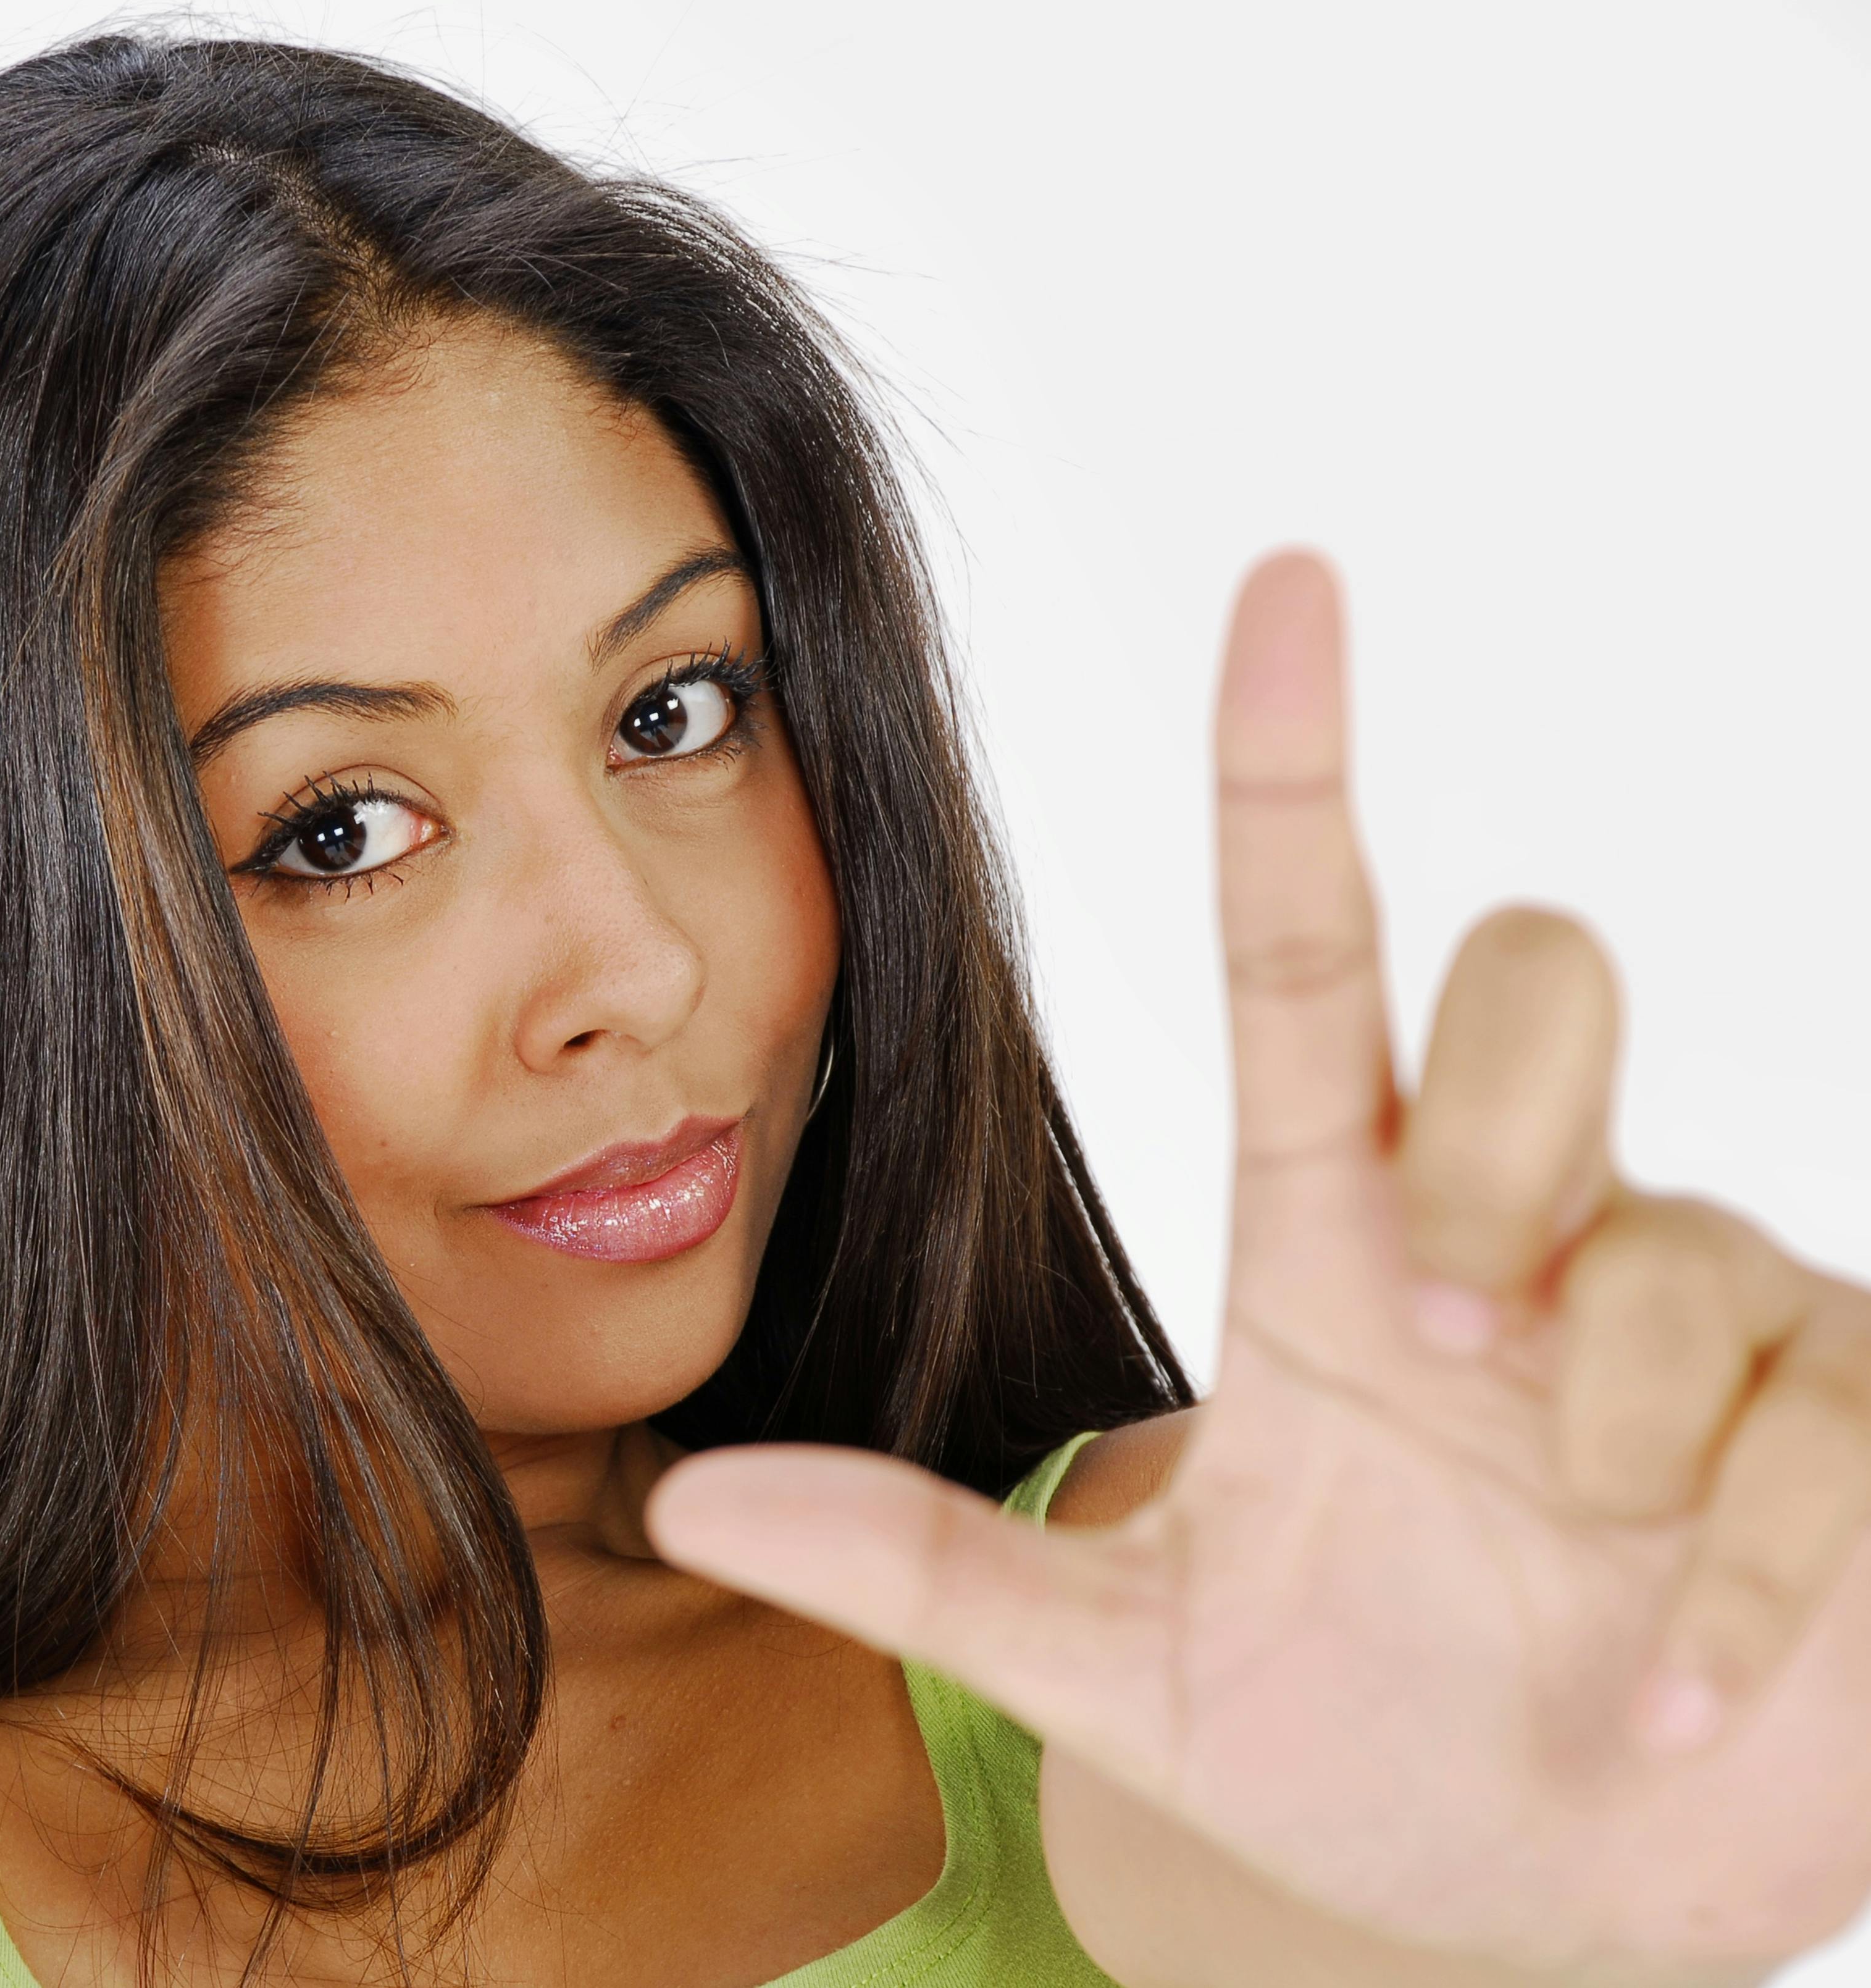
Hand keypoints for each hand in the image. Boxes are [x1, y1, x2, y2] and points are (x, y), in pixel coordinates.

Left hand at [649, 555, 1870, 1977]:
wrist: (1548, 1896)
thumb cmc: (1348, 1743)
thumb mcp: (1129, 1668)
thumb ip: (925, 1565)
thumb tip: (683, 1501)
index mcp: (1334, 1240)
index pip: (1307, 954)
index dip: (1290, 767)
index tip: (1281, 582)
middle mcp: (1523, 1233)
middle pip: (1543, 979)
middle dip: (1501, 1134)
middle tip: (1440, 1345)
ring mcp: (1702, 1318)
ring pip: (1679, 1237)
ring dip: (1611, 1419)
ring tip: (1570, 1558)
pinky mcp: (1851, 1425)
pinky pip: (1819, 1432)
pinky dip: (1745, 1589)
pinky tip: (1682, 1687)